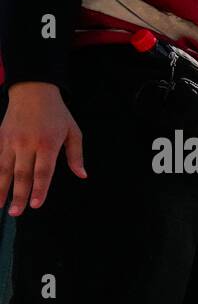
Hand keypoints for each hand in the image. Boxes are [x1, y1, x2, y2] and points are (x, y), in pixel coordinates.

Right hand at [0, 82, 87, 215]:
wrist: (33, 90)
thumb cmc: (57, 113)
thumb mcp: (73, 132)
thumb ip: (75, 156)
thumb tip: (82, 175)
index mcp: (47, 144)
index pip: (43, 172)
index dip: (39, 190)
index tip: (35, 205)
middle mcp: (27, 144)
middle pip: (22, 175)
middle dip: (18, 195)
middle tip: (15, 213)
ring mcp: (11, 141)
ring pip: (4, 169)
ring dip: (1, 189)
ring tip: (0, 206)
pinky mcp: (0, 137)